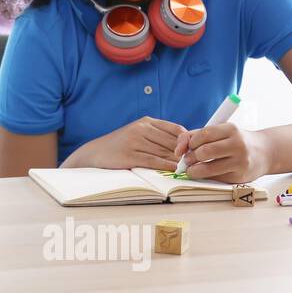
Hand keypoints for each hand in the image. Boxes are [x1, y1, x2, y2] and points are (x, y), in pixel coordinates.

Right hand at [69, 117, 185, 171]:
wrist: (95, 153)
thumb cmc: (121, 146)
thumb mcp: (139, 134)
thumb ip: (158, 137)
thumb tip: (185, 148)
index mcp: (146, 121)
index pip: (175, 129)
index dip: (188, 141)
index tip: (195, 151)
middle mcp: (141, 128)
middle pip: (172, 142)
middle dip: (185, 154)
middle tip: (196, 163)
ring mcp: (135, 141)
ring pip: (164, 152)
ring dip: (178, 162)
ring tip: (188, 169)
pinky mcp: (130, 154)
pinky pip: (153, 161)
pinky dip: (166, 167)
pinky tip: (173, 171)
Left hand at [174, 123, 270, 182]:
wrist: (265, 152)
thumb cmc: (235, 141)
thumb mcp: (220, 132)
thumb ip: (195, 136)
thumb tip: (178, 150)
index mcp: (231, 129)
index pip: (203, 135)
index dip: (190, 143)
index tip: (187, 148)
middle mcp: (238, 145)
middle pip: (205, 152)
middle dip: (191, 158)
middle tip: (187, 160)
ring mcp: (240, 162)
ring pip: (209, 168)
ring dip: (194, 171)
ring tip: (191, 169)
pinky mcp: (240, 176)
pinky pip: (216, 178)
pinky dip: (206, 177)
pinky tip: (205, 174)